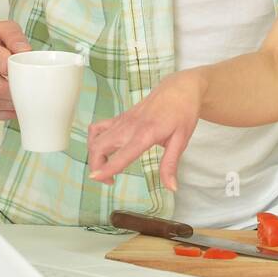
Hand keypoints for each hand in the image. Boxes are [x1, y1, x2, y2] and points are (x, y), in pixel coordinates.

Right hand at [0, 20, 30, 119]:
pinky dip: (4, 114)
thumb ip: (16, 37)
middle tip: (33, 92)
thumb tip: (27, 52)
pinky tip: (14, 109)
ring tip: (26, 101)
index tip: (32, 75)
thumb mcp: (2, 27)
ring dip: (12, 105)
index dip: (20, 73)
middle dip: (17, 93)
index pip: (3, 64)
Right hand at [87, 72, 203, 190]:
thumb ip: (170, 165)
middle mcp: (129, 126)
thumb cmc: (183, 113)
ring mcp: (123, 120)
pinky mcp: (121, 117)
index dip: (106, 168)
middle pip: (99, 146)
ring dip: (94, 155)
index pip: (122, 154)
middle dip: (96, 166)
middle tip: (110, 181)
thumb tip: (171, 188)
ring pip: (95, 137)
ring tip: (106, 167)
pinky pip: (98, 127)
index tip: (94, 178)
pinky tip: (104, 149)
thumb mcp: (181, 141)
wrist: (180, 88)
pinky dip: (94, 140)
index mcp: (146, 134)